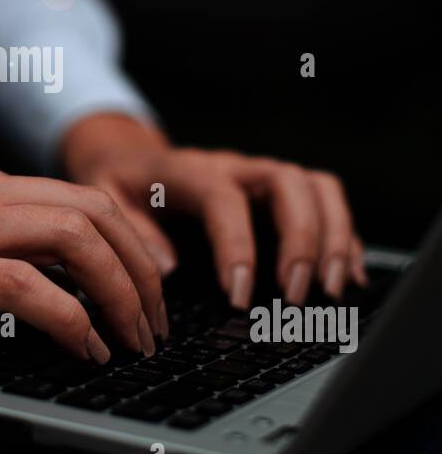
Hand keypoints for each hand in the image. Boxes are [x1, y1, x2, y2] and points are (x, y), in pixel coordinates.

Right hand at [0, 148, 168, 361]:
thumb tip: (13, 281)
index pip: (71, 195)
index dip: (124, 239)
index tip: (144, 283)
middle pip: (93, 210)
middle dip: (143, 266)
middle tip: (158, 319)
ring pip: (79, 239)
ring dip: (123, 294)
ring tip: (138, 341)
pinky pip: (32, 290)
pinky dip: (75, 320)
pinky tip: (88, 350)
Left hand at [60, 114, 366, 308]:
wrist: (127, 156)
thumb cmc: (118, 183)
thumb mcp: (105, 202)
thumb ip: (131, 231)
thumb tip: (166, 267)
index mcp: (190, 170)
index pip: (225, 200)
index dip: (238, 246)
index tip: (239, 297)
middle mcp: (235, 167)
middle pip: (288, 184)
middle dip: (302, 240)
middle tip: (297, 295)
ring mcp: (261, 177)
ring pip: (316, 187)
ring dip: (332, 237)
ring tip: (331, 290)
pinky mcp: (278, 193)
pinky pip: (325, 202)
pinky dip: (343, 237)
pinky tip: (348, 277)